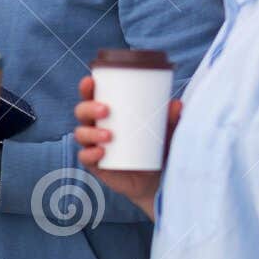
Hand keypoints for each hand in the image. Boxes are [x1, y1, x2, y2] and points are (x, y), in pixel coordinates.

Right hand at [73, 75, 179, 219]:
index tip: (91, 80)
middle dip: (89, 108)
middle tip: (105, 110)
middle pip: (82, 113)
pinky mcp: (96, 165)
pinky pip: (85, 158)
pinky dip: (90, 154)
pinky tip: (100, 152)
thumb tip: (176, 104)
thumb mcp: (164, 131)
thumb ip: (171, 119)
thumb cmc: (155, 147)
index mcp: (108, 113)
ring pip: (81, 134)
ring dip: (91, 132)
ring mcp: (94, 145)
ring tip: (109, 135)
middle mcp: (96, 126)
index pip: (91, 97)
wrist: (155, 178)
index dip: (87, 88)